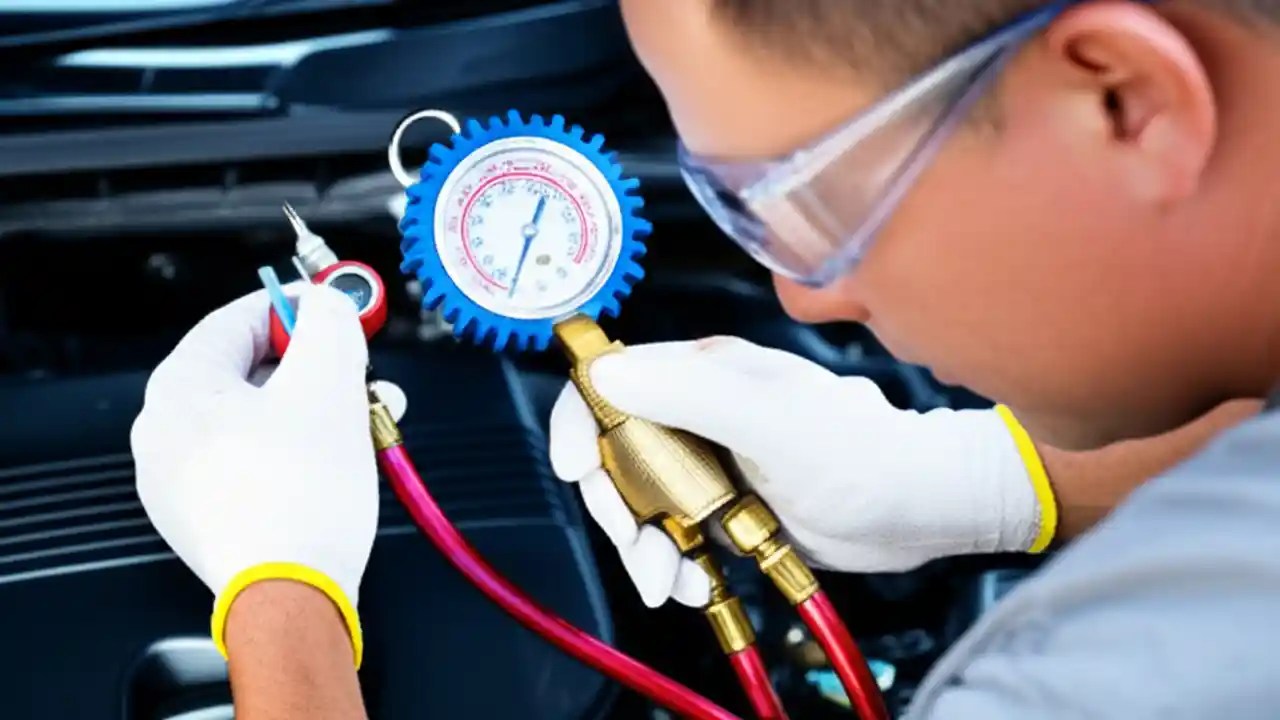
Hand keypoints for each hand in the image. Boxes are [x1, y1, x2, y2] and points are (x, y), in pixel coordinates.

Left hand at [131, 284, 379, 663]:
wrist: (291, 595)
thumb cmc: (300, 500)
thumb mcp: (329, 381)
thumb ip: (331, 321)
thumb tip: (330, 303)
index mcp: (180, 387)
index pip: (241, 317)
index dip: (301, 308)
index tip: (339, 311)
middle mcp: (164, 431)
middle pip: (252, 371)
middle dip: (319, 371)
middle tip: (361, 377)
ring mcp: (178, 479)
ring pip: (258, 420)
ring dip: (316, 414)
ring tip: (362, 426)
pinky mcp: (204, 516)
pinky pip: (253, 462)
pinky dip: (296, 454)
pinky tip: (334, 466)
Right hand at [549, 337, 1046, 607]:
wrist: (916, 507)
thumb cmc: (863, 453)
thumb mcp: (775, 420)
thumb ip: (694, 394)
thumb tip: (611, 372)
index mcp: (702, 371)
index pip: (610, 381)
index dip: (581, 421)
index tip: (580, 470)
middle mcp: (695, 409)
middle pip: (612, 452)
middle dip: (616, 505)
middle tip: (640, 546)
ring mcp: (705, 460)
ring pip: (636, 502)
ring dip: (643, 547)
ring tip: (674, 582)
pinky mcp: (717, 505)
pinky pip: (669, 535)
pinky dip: (671, 564)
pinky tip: (694, 584)